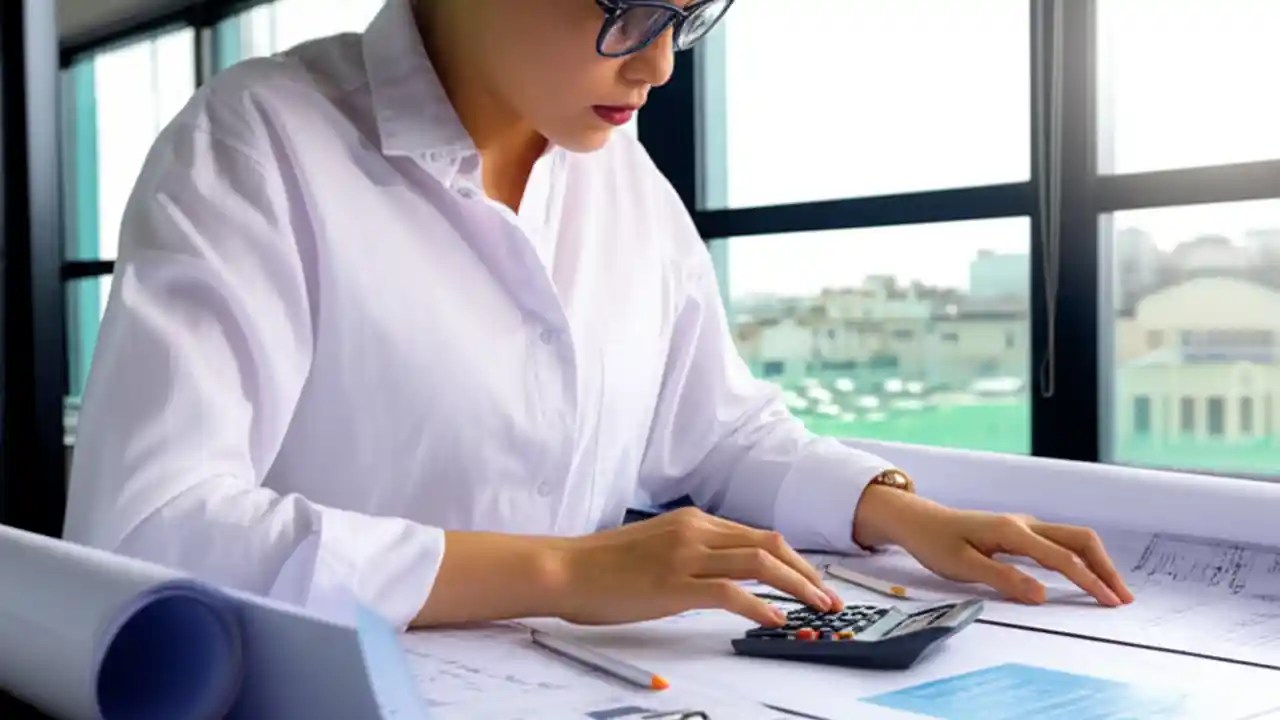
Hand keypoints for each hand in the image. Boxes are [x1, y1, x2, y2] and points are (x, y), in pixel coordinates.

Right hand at [554, 507, 842, 627]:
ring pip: (760, 563)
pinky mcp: (674, 584)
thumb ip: (692, 553)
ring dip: (798, 586)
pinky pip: (731, 592)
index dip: (793, 559)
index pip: (757, 534)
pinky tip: (777, 619)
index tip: (813, 580)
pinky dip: (761, 606)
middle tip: (830, 597)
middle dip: (807, 571)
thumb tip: (726, 575)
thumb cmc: (604, 566)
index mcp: (693, 520)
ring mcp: (686, 555)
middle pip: (769, 544)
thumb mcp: (657, 548)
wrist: (565, 570)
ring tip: (818, 608)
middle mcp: (695, 530)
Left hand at [854, 486, 1134, 606]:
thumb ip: (1002, 578)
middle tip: (1122, 598)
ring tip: (1113, 591)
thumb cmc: (936, 543)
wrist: (919, 521)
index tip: (1108, 601)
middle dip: (1105, 567)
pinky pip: (1061, 543)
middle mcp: (1025, 524)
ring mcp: (1025, 527)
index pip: (1061, 557)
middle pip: (1079, 539)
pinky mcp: (1022, 533)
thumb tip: (1042, 595)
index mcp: (1012, 531)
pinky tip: (1088, 576)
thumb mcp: (962, 566)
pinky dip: (1081, 559)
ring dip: (1097, 562)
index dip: (1087, 579)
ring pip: (1073, 538)